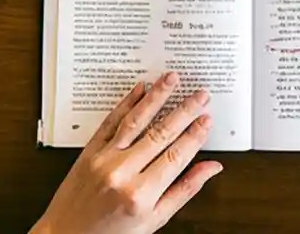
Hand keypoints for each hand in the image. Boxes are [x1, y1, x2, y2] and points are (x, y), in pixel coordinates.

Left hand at [32, 72, 221, 233]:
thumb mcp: (154, 220)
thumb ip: (184, 191)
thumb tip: (210, 168)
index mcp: (141, 195)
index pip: (177, 155)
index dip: (195, 134)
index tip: (207, 120)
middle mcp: (122, 173)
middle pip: (161, 133)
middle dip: (184, 110)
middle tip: (200, 95)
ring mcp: (103, 160)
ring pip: (136, 120)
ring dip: (156, 97)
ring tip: (171, 80)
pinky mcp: (89, 151)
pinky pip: (111, 121)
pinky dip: (127, 103)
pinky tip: (140, 90)